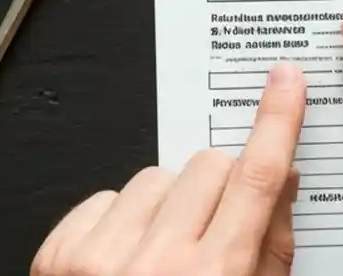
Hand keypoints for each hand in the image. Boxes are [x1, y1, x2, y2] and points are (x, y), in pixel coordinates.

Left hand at [31, 63, 306, 275]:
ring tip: (163, 255)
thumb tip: (283, 183)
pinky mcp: (57, 258)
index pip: (257, 178)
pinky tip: (125, 260)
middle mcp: (156, 266)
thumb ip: (272, 250)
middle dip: (221, 186)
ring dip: (168, 204)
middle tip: (216, 226)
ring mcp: (100, 260)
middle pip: (209, 166)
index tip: (285, 85)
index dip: (277, 122)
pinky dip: (118, 221)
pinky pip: (102, 198)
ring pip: (155, 177)